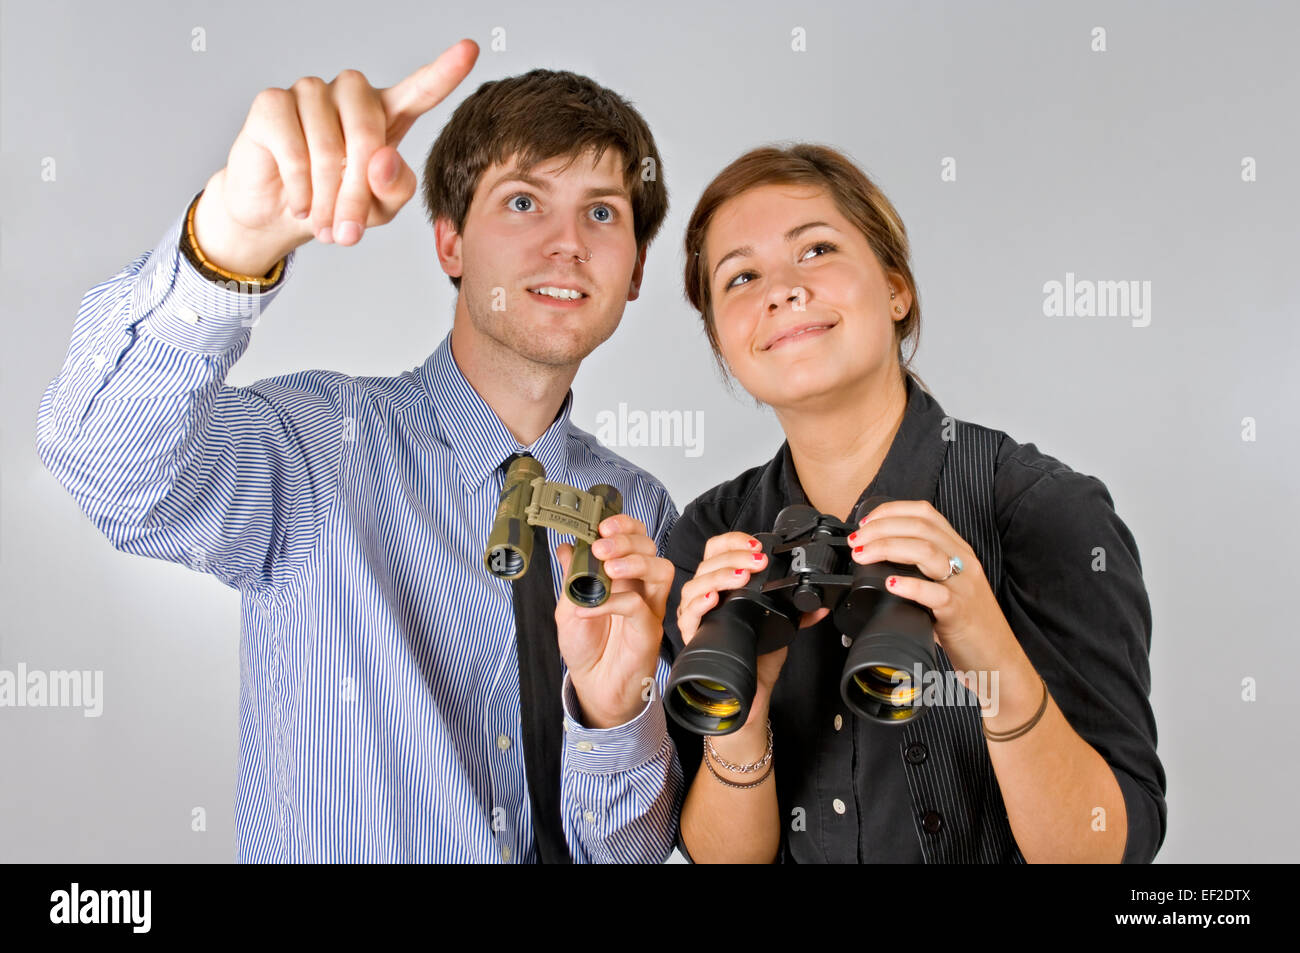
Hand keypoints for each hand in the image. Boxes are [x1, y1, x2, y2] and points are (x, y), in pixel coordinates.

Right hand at [193, 39, 479, 274]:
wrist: (279, 215)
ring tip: (324, 222)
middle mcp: (351, 94)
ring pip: (327, 144)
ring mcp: (311, 92)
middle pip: (367, 131)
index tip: (470, 50)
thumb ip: (395, 189)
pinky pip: (293, 146)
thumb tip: (382, 160)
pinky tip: (300, 204)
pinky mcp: (273, 102)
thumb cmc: (336, 205)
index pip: (420, 88)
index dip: (444, 71)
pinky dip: (299, 186)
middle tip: (349, 231)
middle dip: (358, 190)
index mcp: (388, 113)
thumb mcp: (380, 209)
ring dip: (326, 196)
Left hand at [554, 514, 674, 729]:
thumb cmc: (586, 647)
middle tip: (601, 547)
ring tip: (607, 568)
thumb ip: (570, 577)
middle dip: (627, 540)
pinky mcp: (649, 630)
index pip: (635, 538)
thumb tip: (565, 547)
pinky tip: (589, 607)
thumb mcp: (567, 605)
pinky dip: (612, 602)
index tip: (602, 525)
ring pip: (660, 570)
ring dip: (634, 562)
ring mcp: (649, 607)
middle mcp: (640, 587)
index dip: (623, 526)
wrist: (593, 686)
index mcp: (623, 575)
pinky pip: (638, 606)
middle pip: (651, 547)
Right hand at [675, 532, 828, 733]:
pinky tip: (713, 599)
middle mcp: (705, 598)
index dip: (733, 542)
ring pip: (694, 585)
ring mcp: (696, 617)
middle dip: (734, 557)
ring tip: (741, 576)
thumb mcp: (781, 626)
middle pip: (707, 563)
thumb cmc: (758, 657)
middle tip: (757, 561)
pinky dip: (698, 604)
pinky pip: (686, 616)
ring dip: (719, 576)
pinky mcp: (692, 638)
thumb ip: (799, 612)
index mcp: (722, 586)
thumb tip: (821, 603)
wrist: (750, 693)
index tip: (755, 544)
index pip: (716, 552)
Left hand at [848, 499, 1015, 692]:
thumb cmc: (966, 622)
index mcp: (958, 550)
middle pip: (921, 527)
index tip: (865, 523)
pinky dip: (911, 586)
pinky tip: (891, 583)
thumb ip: (922, 569)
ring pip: (927, 551)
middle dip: (881, 528)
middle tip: (856, 542)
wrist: (998, 657)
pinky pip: (937, 594)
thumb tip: (879, 563)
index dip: (891, 511)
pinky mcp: (960, 612)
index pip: (925, 513)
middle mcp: (963, 561)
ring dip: (887, 548)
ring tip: (863, 556)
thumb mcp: (946, 585)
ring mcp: (963, 586)